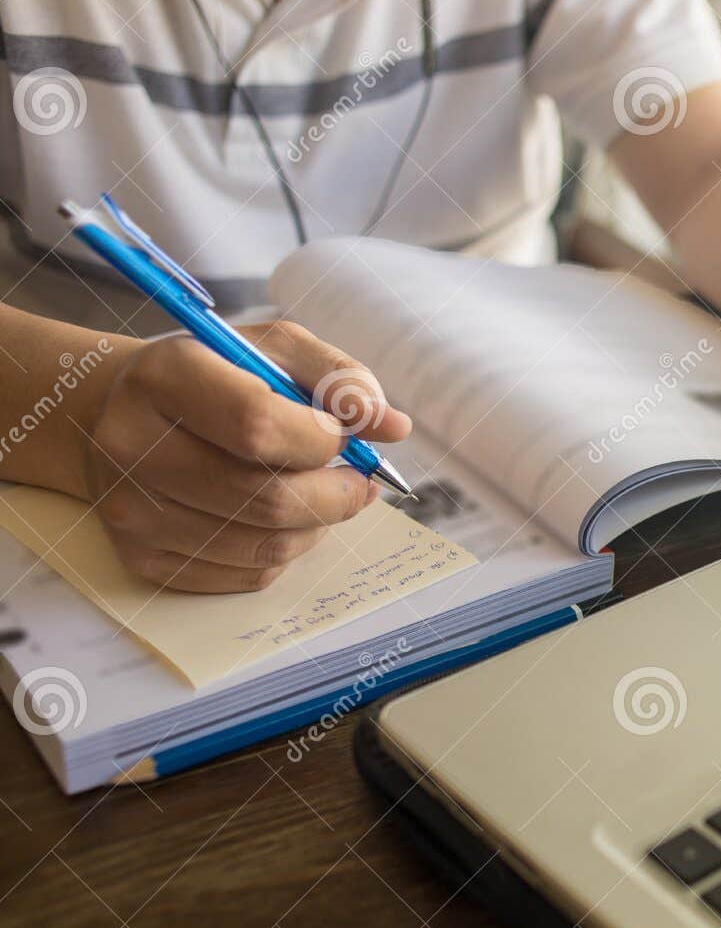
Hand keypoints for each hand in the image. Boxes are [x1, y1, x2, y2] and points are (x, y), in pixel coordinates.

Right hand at [78, 322, 411, 592]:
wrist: (120, 413)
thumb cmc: (214, 377)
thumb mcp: (273, 352)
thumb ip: (340, 380)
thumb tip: (394, 427)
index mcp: (165, 376)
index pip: (257, 425)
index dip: (322, 440)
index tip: (343, 437)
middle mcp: (133, 446)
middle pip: (268, 498)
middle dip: (337, 494)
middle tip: (359, 481)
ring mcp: (131, 510)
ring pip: (266, 547)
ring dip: (317, 526)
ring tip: (319, 494)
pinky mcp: (142, 559)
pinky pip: (247, 575)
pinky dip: (285, 552)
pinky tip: (281, 519)